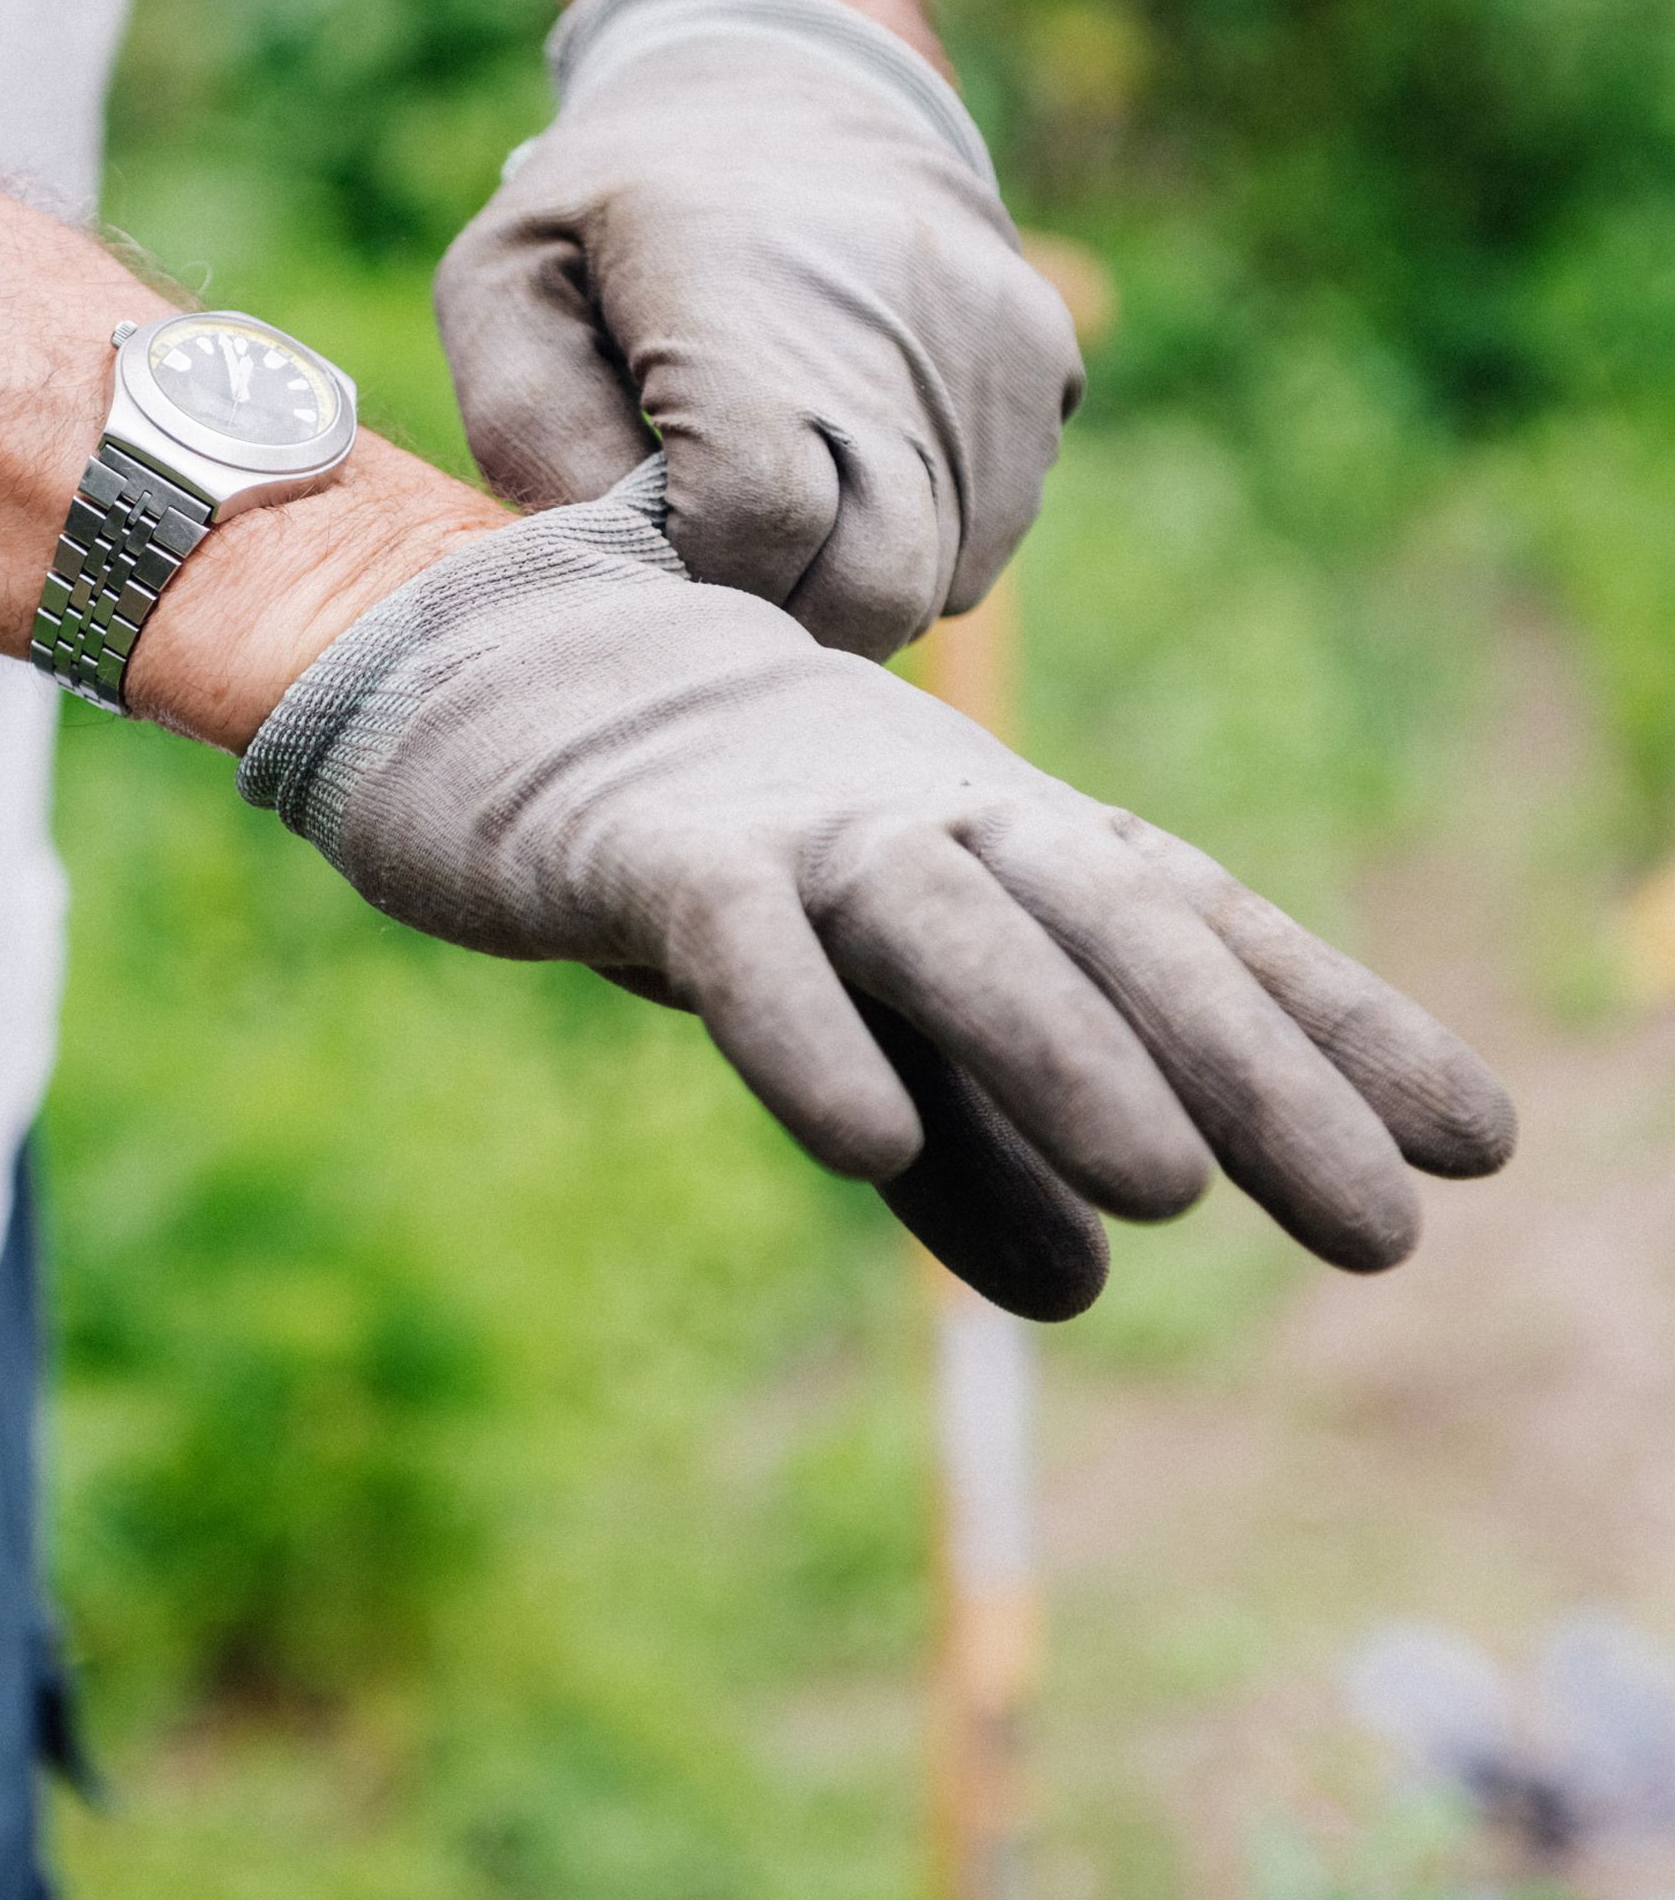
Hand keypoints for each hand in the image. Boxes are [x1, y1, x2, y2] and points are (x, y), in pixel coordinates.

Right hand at [240, 464, 1513, 1312]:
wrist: (497, 675)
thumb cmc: (718, 848)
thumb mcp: (863, 1000)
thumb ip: (964, 1137)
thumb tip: (1080, 1296)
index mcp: (998, 834)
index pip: (1190, 921)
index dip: (1331, 1020)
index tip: (1475, 1138)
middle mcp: (926, 811)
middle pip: (1109, 926)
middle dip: (1252, 1067)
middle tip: (1379, 1222)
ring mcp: (788, 819)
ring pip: (946, 922)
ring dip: (1057, 1047)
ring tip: (1168, 1191)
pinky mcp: (643, 849)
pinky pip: (730, 937)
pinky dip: (798, 1025)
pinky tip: (863, 1147)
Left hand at [433, 0, 1084, 662]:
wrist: (795, 78)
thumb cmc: (618, 207)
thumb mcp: (509, 281)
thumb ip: (530, 434)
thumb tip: (618, 563)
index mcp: (744, 304)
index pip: (757, 528)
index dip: (697, 572)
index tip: (661, 535)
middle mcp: (893, 334)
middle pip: (870, 590)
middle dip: (785, 612)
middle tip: (723, 558)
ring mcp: (991, 358)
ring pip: (935, 583)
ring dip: (850, 582)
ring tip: (785, 496)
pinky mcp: (1045, 371)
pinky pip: (984, 542)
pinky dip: (918, 542)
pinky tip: (854, 463)